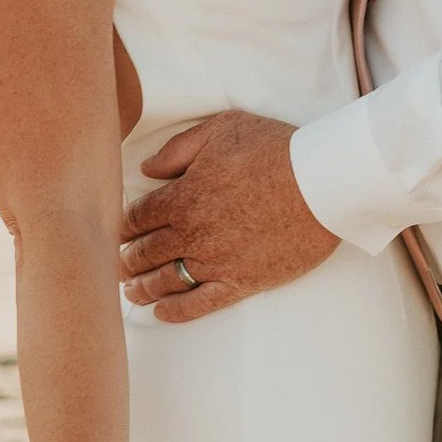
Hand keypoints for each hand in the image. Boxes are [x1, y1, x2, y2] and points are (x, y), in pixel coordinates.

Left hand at [119, 111, 336, 320]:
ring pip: (165, 282)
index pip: (137, 218)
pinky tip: (162, 312)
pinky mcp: (241, 282)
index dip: (123, 227)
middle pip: (145, 253)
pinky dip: (176, 311)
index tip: (118, 233)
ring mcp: (215, 261)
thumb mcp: (221, 129)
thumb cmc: (275, 151)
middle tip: (118, 265)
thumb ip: (178, 150)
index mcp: (182, 196)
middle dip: (126, 260)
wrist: (323, 183)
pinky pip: (200, 304)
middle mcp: (192, 233)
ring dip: (143, 287)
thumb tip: (147, 169)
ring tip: (131, 291)